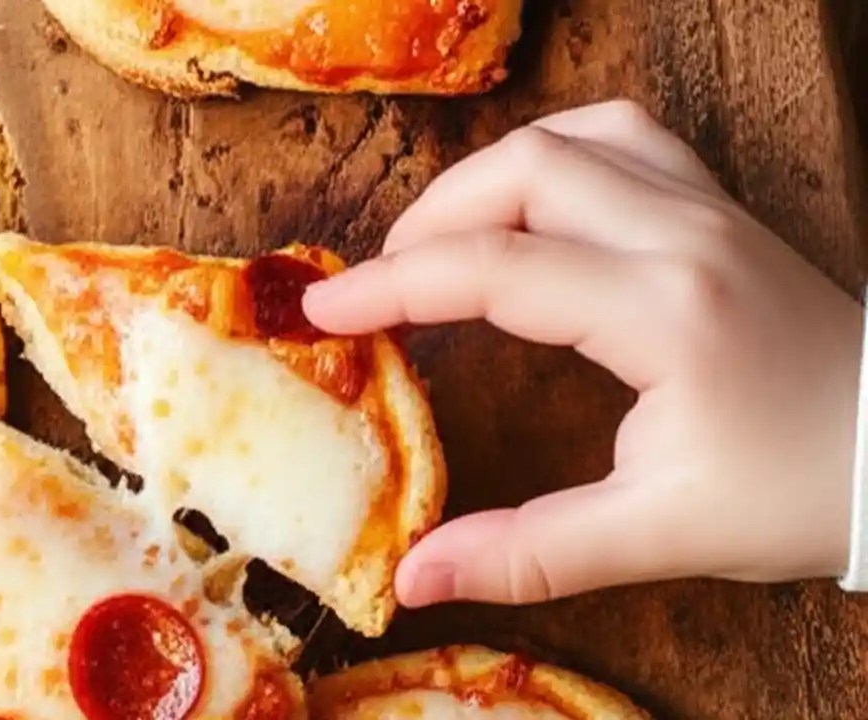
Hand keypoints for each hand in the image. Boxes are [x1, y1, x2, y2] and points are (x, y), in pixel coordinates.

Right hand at [303, 100, 863, 606]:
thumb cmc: (794, 493)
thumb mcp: (658, 534)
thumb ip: (530, 554)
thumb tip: (415, 577)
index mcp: (661, 312)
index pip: (493, 268)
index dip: (391, 285)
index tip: (325, 310)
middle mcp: (681, 235)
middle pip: (519, 173)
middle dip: (428, 222)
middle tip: (383, 287)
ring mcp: (706, 208)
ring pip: (567, 139)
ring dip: (485, 179)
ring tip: (442, 241)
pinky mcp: (717, 208)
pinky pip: (623, 139)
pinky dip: (554, 154)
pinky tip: (529, 202)